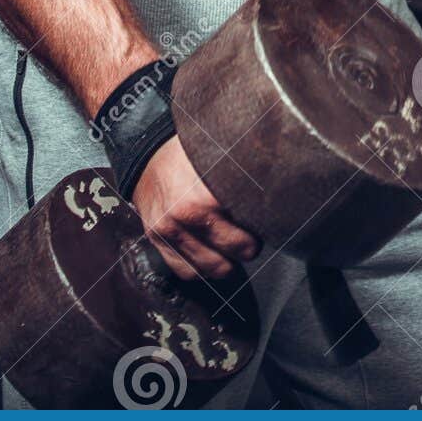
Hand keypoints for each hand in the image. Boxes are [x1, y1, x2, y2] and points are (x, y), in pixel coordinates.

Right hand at [132, 135, 260, 281]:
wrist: (145, 152)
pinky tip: (211, 255)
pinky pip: (186, 271)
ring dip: (227, 262)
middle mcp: (185, 216)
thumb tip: (276, 174)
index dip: (261, 224)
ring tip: (234, 248)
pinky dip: (201, 268)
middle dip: (248, 246)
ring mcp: (169, 232)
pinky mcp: (157, 241)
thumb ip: (242, 168)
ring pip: (211, 266)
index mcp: (204, 194)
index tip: (266, 220)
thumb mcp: (217, 152)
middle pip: (233, 249)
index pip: (246, 224)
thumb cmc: (187, 150)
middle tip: (253, 235)